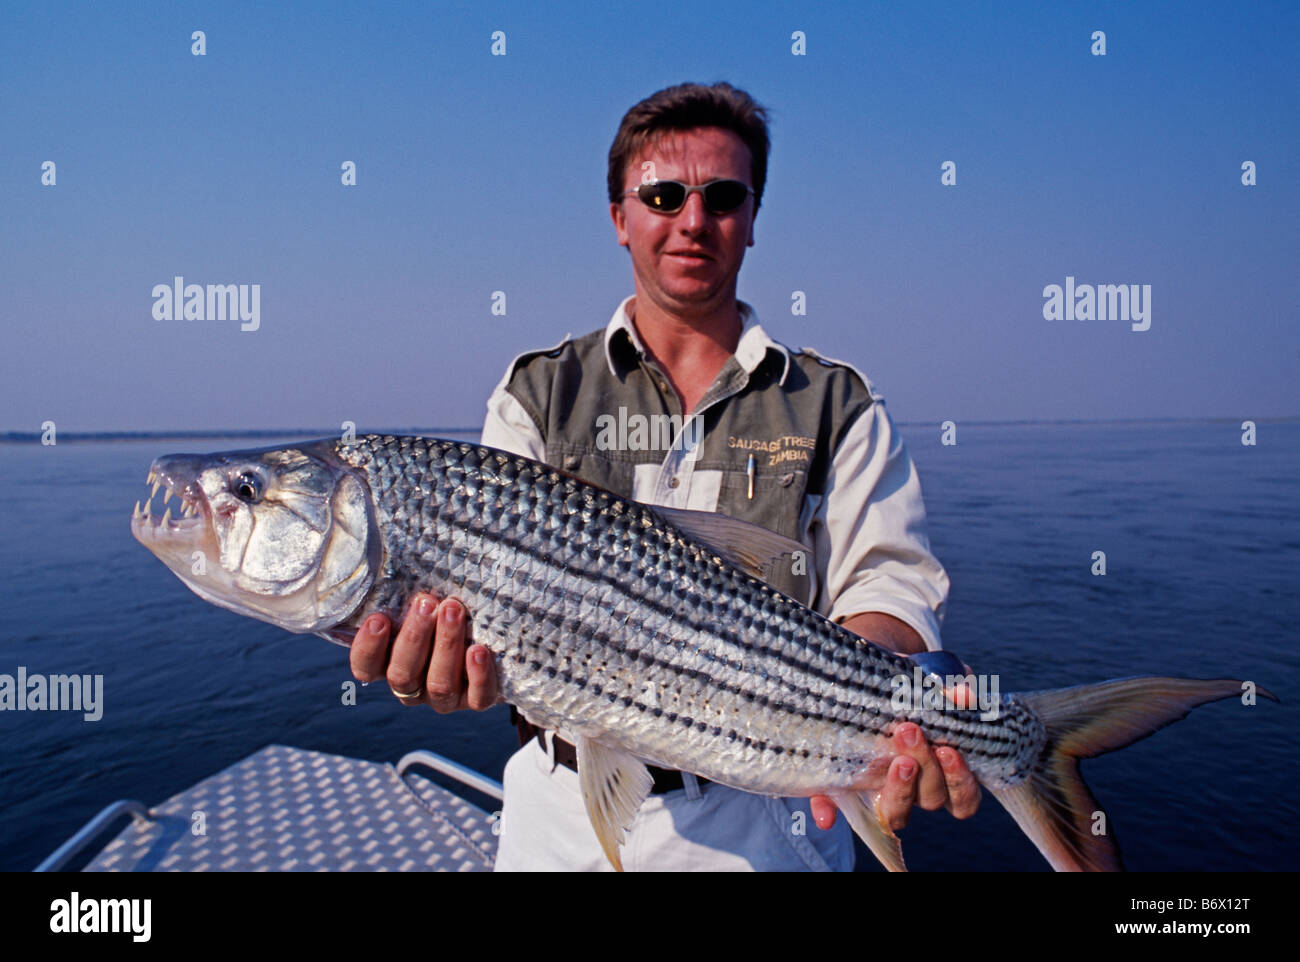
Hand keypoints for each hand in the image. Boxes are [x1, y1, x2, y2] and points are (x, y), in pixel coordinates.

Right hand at [349, 592, 501, 711]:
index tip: (378, 618)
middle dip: (414, 637)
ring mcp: (446, 697)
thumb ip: (399, 585)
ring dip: (446, 645)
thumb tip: (377, 550)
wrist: (497, 634)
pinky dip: (478, 675)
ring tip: (454, 610)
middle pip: (402, 674)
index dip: (368, 648)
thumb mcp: (422, 597)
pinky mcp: (478, 700)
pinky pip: (477, 697)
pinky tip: (479, 650)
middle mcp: (414, 685)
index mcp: (391, 663)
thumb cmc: (446, 606)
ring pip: (439, 684)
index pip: (366, 667)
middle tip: (426, 602)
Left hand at [810, 663, 980, 831]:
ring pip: (895, 812)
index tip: (949, 750)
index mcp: (941, 772)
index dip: (960, 783)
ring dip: (897, 790)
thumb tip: (964, 694)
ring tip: (896, 759)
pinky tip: (827, 816)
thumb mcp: (928, 680)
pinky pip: (832, 805)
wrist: (864, 672)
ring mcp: (877, 790)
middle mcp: (914, 788)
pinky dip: (830, 811)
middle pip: (930, 800)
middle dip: (924, 767)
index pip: (962, 799)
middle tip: (910, 732)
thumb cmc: (908, 685)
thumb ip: (949, 687)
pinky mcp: (839, 783)